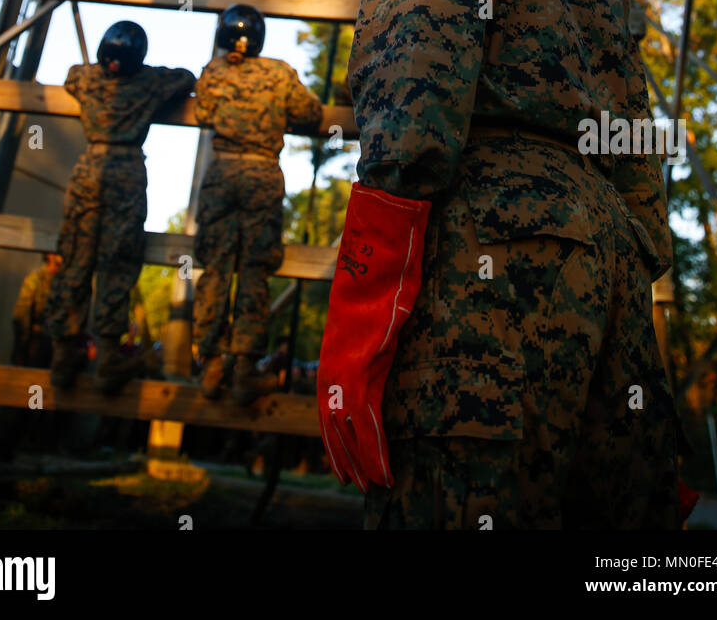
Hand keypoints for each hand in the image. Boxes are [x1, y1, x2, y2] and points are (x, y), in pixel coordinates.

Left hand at [317, 184, 429, 490]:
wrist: (381, 231)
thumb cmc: (383, 257)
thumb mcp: (378, 298)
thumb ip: (377, 321)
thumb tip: (383, 329)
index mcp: (339, 341)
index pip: (333, 399)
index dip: (338, 431)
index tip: (344, 457)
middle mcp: (338, 352)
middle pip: (333, 417)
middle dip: (344, 453)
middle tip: (355, 482)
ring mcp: (349, 353)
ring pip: (346, 422)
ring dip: (359, 456)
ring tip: (370, 484)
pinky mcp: (364, 352)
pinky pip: (364, 411)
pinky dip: (372, 442)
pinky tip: (380, 465)